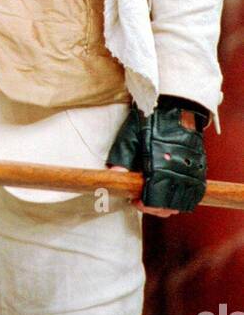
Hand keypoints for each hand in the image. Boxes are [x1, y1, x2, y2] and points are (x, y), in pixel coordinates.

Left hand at [107, 98, 208, 216]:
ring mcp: (191, 173)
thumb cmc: (152, 120)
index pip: (154, 200)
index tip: (136, 201)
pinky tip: (172, 193)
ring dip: (169, 204)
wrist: (179, 107)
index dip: (144, 205)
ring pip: (182, 203)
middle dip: (154, 207)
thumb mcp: (131, 135)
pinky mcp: (200, 170)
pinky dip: (184, 198)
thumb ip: (122, 157)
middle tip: (144, 200)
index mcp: (158, 165)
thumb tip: (115, 175)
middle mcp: (177, 172)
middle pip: (169, 206)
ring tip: (157, 197)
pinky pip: (195, 194)